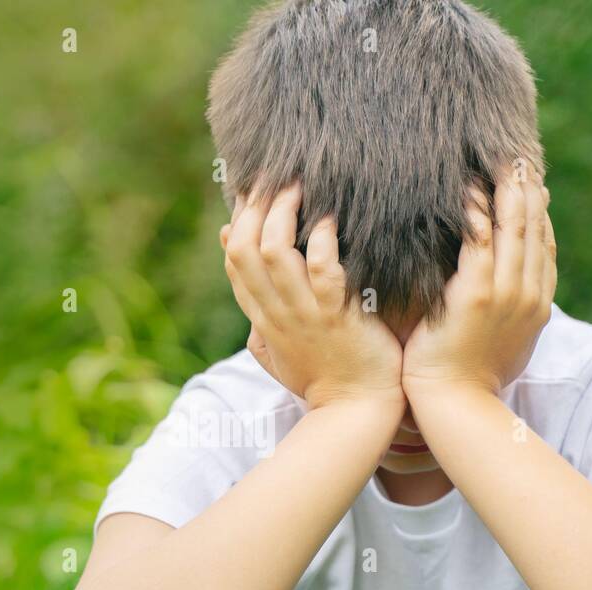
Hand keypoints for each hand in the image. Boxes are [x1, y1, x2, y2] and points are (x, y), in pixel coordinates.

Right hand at [220, 183, 403, 412]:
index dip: (237, 222)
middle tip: (272, 176)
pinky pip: (321, 270)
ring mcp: (304, 313)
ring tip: (297, 183)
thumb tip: (240, 287)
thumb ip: (258, 318)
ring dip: (282, 212)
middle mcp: (276, 312)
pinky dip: (322, 240)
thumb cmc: (325, 379)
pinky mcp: (336, 315)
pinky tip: (329, 217)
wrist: (356, 411)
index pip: (234, 262)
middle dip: (253, 208)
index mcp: (263, 317)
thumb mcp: (279, 352)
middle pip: (243, 250)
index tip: (251, 192)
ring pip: (274, 252)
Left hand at [402, 162, 556, 395]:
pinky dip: (477, 213)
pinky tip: (469, 190)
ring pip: (514, 229)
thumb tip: (514, 305)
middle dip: (529, 191)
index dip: (540, 213)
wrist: (457, 404)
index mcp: (538, 305)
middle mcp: (530, 295)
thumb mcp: (505, 345)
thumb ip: (511, 316)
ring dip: (508, 191)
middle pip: (535, 230)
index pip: (546, 247)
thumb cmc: (471, 380)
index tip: (534, 185)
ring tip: (500, 162)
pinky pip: (480, 242)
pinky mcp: (477, 293)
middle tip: (520, 159)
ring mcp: (507, 293)